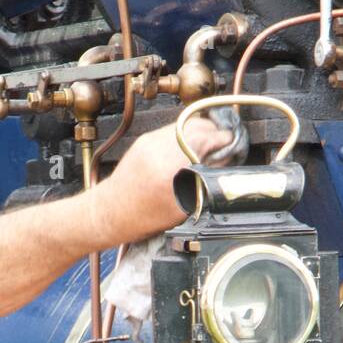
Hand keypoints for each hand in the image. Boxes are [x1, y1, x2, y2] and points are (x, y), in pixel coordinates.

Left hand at [92, 116, 233, 242]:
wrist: (109, 212)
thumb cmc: (141, 217)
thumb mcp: (182, 206)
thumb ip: (205, 180)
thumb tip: (224, 160)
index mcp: (170, 167)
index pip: (207, 139)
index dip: (224, 141)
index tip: (232, 146)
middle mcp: (159, 148)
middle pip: (198, 126)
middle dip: (215, 133)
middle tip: (223, 147)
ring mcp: (150, 141)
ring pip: (186, 125)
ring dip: (201, 133)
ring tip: (207, 149)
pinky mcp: (145, 139)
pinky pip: (173, 130)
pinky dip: (186, 137)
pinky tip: (189, 150)